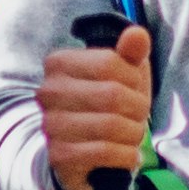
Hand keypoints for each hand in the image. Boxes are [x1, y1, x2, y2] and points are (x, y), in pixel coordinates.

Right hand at [34, 21, 154, 189]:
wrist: (85, 150)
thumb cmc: (108, 102)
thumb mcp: (122, 73)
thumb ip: (131, 52)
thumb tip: (137, 34)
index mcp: (59, 63)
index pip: (108, 63)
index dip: (134, 78)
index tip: (135, 88)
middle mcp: (48, 92)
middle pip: (111, 94)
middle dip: (138, 108)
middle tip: (140, 115)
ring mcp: (51, 125)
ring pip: (110, 125)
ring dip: (134, 133)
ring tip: (134, 134)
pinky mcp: (59, 155)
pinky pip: (103, 152)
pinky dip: (126, 155)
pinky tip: (129, 154)